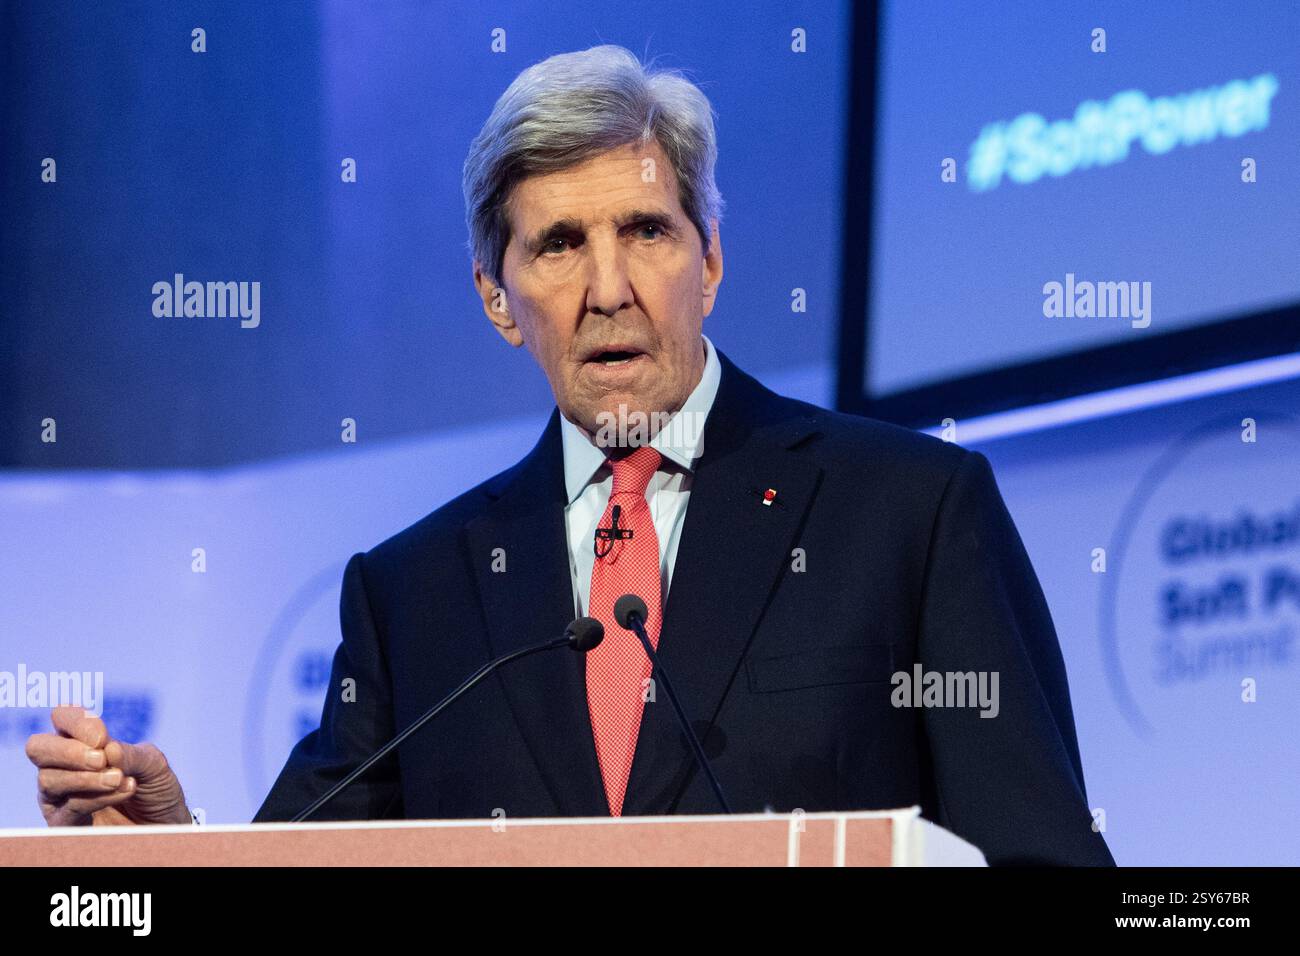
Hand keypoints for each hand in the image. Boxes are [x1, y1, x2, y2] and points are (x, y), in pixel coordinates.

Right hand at [26, 706, 191, 826]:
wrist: (163, 825)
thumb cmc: (155, 788)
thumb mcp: (154, 763)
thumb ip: (132, 754)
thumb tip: (108, 749)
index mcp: (83, 741)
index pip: (62, 718)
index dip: (76, 721)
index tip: (102, 736)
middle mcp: (63, 765)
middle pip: (38, 747)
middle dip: (68, 751)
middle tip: (100, 758)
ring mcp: (60, 794)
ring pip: (49, 779)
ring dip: (87, 778)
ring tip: (118, 778)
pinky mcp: (64, 822)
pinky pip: (70, 807)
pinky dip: (98, 797)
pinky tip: (124, 790)